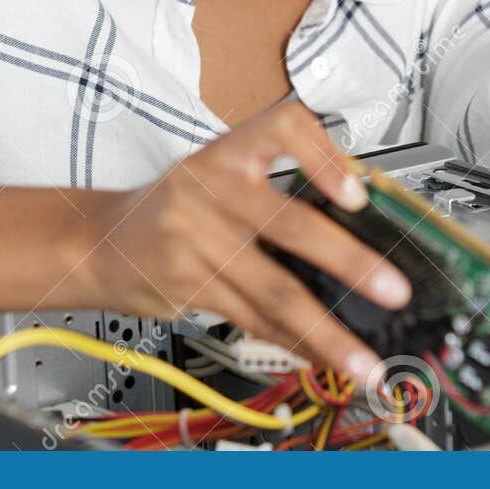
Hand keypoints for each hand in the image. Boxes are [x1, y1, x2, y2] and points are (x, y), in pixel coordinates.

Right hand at [77, 100, 410, 385]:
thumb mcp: (216, 172)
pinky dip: (295, 343)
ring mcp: (195, 241)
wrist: (96, 241)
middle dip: (351, 263)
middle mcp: (209, 190)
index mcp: (226, 152)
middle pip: (290, 225)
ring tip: (365, 360)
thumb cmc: (172, 206)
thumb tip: (361, 225)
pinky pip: (254, 320)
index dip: (323, 156)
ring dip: (329, 333)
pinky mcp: (188, 287)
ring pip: (275, 290)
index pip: (282, 128)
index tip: (357, 192)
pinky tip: (323, 357)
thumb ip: (277, 188)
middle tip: (394, 290)